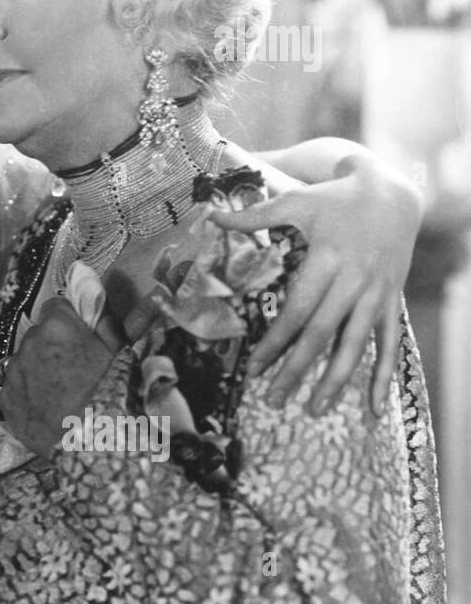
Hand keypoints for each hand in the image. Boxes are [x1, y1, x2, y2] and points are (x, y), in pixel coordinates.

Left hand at [0, 298, 119, 456]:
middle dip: (52, 347)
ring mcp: (13, 371)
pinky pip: (13, 388)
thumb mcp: (119, 351)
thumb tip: (97, 298)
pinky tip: (44, 408)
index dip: (69, 321)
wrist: (90, 441)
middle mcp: (29, 342)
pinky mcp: (5, 398)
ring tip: (59, 394)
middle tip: (73, 370)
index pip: (56, 307)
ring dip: (37, 370)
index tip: (78, 336)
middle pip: (38, 336)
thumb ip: (105, 320)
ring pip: (24, 362)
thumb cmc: (110, 392)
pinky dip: (26, 394)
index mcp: (57, 325)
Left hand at [210, 159, 420, 414]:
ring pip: (355, 346)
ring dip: (335, 380)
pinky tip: (375, 407)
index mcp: (328, 260)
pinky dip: (383, 377)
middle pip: (322, 335)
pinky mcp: (391, 303)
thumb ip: (255, 216)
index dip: (276, 342)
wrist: (392, 193)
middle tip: (272, 399)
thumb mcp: (296, 201)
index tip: (253, 368)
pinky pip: (390, 345)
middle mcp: (354, 282)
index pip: (298, 311)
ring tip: (314, 410)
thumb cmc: (335, 199)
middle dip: (297, 369)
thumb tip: (212, 216)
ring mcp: (377, 296)